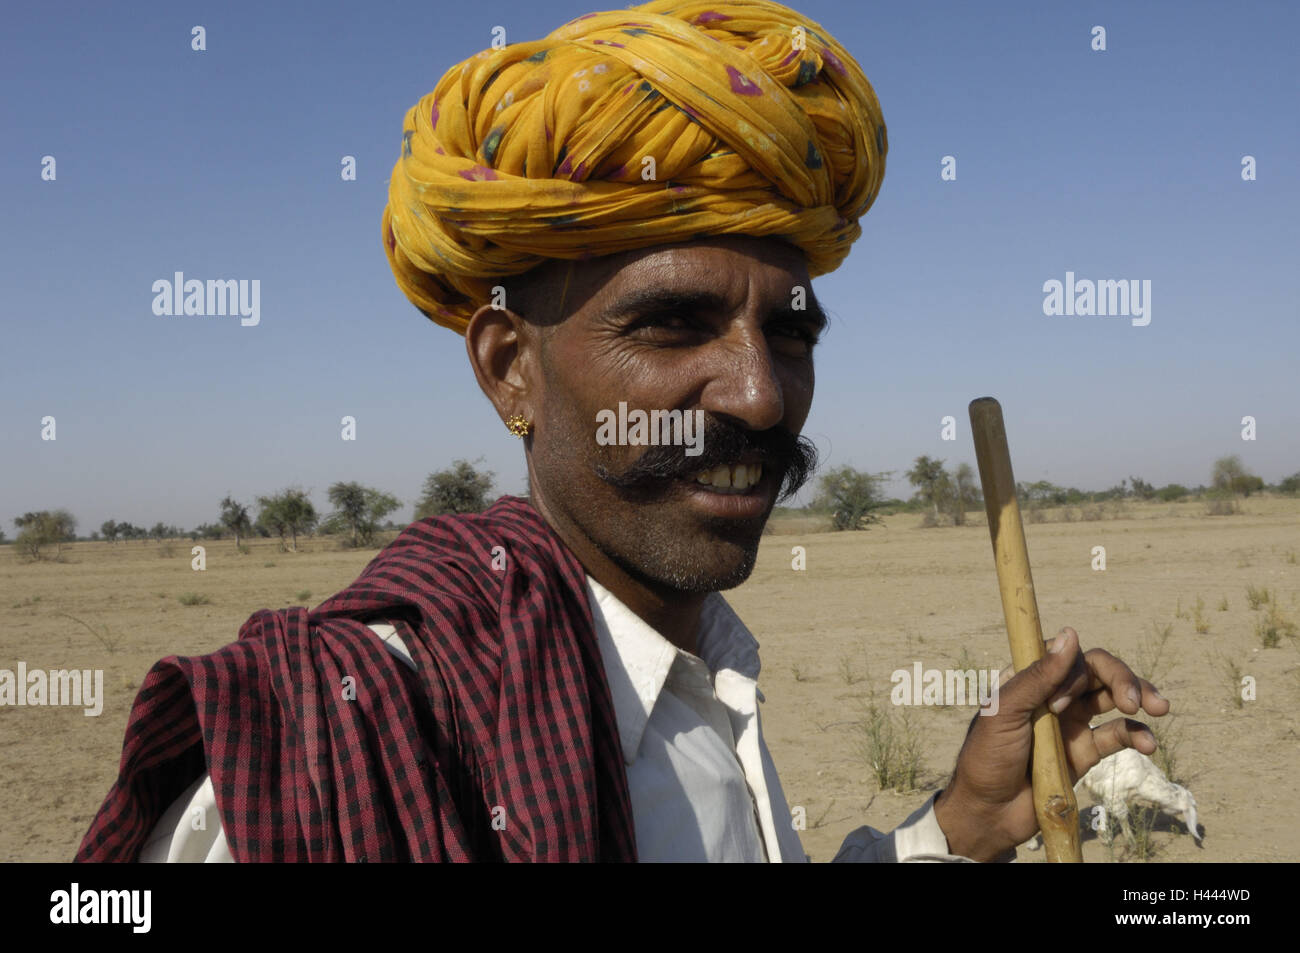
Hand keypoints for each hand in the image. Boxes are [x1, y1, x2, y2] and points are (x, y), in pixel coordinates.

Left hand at [932, 626, 1169, 860]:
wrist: (990, 812)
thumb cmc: (987, 756)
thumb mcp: (1005, 712)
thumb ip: (1038, 676)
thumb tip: (1071, 633)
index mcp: (1029, 679)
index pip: (1066, 655)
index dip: (1075, 670)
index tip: (1059, 702)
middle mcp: (1053, 695)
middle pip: (1097, 671)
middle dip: (1122, 678)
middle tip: (1135, 699)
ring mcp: (1071, 721)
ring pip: (1113, 698)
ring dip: (1138, 697)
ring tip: (1157, 708)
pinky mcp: (1085, 750)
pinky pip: (1118, 734)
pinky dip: (1137, 734)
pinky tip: (1148, 743)